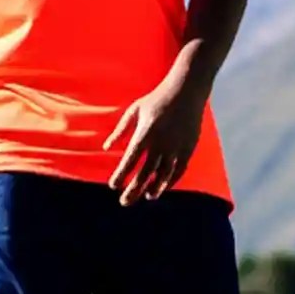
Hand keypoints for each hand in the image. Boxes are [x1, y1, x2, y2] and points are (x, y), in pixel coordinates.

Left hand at [104, 77, 206, 205]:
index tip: (113, 186)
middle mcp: (160, 142)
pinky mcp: (188, 147)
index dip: (121, 174)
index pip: (130, 160)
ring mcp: (176, 146)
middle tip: (124, 202)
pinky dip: (171, 181)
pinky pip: (179, 170)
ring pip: (163, 175)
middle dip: (134, 189)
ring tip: (146, 197)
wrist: (186, 91)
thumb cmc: (156, 100)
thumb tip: (106, 148)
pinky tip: (163, 188)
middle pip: (145, 173)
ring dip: (154, 188)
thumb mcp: (134, 111)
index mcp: (145, 133)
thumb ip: (120, 130)